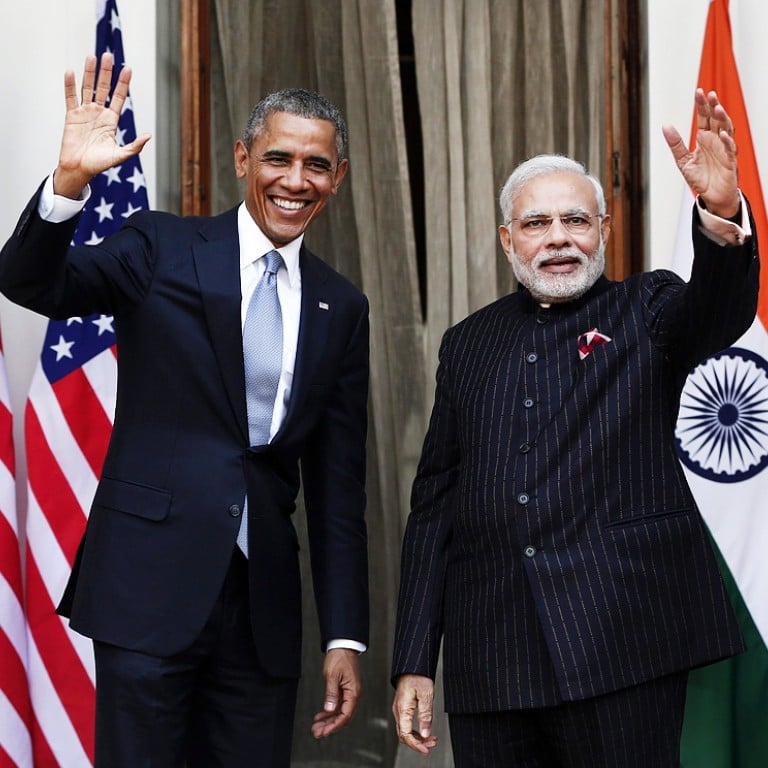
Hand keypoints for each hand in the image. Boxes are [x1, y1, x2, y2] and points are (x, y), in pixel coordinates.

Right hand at [54, 52, 150, 198]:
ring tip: (92, 57)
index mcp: (111, 120)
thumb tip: (149, 135)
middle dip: (107, 72)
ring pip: (87, 88)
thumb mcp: (120, 155)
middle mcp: (98, 113)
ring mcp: (84, 113)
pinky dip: (69, 85)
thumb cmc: (100, 164)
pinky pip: (70, 97)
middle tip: (109, 55)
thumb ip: (135, 146)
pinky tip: (71, 72)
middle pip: (103, 88)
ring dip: (90, 73)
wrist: (79, 169)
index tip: (128, 69)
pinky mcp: (71, 116)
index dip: (122, 83)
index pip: (118, 97)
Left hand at [311, 648, 360, 738]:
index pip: (345, 715)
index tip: (324, 731)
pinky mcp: (345, 690)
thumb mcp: (332, 675)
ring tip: (317, 726)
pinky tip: (321, 716)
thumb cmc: (340, 657)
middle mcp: (354, 694)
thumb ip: (331, 694)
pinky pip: (338, 705)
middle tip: (317, 732)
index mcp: (353, 692)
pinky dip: (330, 712)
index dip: (334, 725)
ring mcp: (350, 692)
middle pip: (343, 716)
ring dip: (329, 720)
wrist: (343, 645)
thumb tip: (330, 710)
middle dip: (330, 726)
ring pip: (340, 712)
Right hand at [392, 674, 438, 754]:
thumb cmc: (418, 675)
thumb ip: (425, 715)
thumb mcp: (426, 694)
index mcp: (402, 708)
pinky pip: (406, 724)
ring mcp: (399, 709)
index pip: (405, 734)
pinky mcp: (403, 707)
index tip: (426, 749)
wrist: (412, 665)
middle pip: (404, 735)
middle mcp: (398, 711)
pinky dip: (415, 731)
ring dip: (418, 738)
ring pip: (405, 731)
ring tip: (431, 739)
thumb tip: (425, 733)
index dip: (416, 745)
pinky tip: (424, 731)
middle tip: (432, 744)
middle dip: (418, 743)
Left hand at [662, 88, 738, 217]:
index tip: (698, 91)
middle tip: (709, 94)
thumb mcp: (683, 161)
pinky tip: (722, 134)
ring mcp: (724, 150)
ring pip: (727, 130)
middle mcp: (716, 141)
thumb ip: (676, 144)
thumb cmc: (700, 178)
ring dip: (723, 119)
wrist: (711, 196)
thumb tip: (665, 126)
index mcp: (705, 138)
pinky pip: (730, 150)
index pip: (704, 117)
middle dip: (713, 106)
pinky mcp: (730, 162)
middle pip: (716, 119)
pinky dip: (727, 142)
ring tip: (717, 109)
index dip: (702, 105)